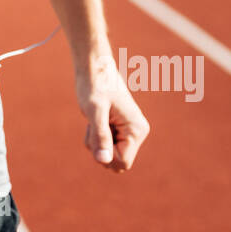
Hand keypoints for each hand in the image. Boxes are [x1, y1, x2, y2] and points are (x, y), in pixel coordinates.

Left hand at [76, 52, 149, 172]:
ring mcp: (128, 132)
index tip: (96, 136)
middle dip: (100, 149)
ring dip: (95, 142)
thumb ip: (100, 136)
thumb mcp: (94, 111)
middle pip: (115, 162)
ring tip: (94, 120)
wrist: (94, 69)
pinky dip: (94, 137)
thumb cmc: (94, 86)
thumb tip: (104, 160)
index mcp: (137, 130)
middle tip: (93, 126)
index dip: (106, 156)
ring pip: (108, 155)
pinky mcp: (118, 130)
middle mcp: (136, 133)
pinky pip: (104, 147)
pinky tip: (95, 120)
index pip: (123, 162)